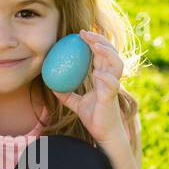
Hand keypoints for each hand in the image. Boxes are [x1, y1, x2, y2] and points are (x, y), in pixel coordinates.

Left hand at [51, 31, 127, 147]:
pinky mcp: (112, 99)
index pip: (102, 55)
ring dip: (107, 53)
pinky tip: (97, 74)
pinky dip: (106, 79)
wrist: (104, 134)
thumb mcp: (76, 104)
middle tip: (85, 34)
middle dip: (101, 41)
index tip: (81, 34)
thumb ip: (67, 95)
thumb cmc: (94, 118)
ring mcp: (113, 88)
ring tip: (95, 45)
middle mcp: (110, 80)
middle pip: (111, 54)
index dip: (94, 42)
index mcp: (104, 78)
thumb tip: (52, 86)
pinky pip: (112, 86)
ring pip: (116, 65)